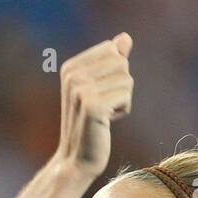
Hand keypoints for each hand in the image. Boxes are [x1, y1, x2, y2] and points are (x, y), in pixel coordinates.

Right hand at [53, 33, 132, 177]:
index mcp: (70, 67)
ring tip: (104, 115)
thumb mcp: (100, 88)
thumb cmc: (91, 125)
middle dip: (121, 86)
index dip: (114, 74)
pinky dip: (123, 110)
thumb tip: (125, 37)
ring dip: (122, 99)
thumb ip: (111, 62)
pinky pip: (126, 95)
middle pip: (121, 62)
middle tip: (103, 107)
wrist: (76, 160)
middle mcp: (72, 75)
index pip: (112, 50)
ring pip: (126, 79)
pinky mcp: (92, 105)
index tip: (98, 94)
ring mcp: (80, 90)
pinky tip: (106, 122)